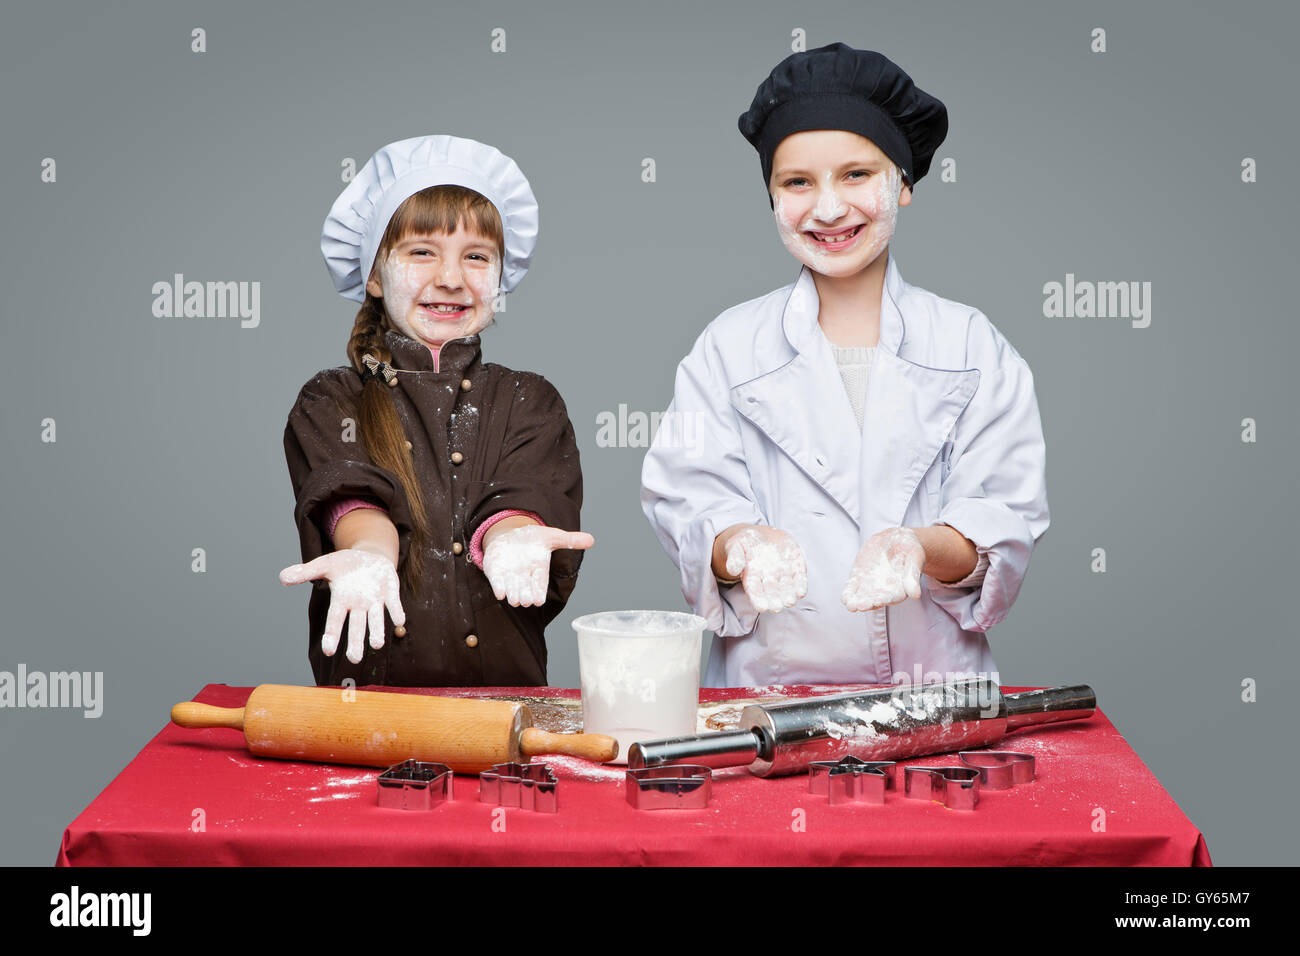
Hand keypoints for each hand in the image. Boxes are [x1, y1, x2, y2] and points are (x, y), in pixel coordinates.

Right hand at [279, 549, 404, 663]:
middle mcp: (358, 605)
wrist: (370, 557)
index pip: (334, 620)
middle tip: (354, 659)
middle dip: (356, 642)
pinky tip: (400, 620)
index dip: (332, 635)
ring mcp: (375, 601)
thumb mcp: (325, 564)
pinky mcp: (391, 593)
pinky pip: (394, 604)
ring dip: (377, 631)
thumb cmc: (345, 565)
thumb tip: (282, 577)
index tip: (328, 651)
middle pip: (356, 626)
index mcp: (341, 601)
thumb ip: (306, 572)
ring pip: (376, 620)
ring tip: (377, 645)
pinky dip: (396, 611)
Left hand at [483, 525, 594, 606]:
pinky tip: (500, 593)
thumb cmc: (533, 539)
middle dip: (526, 595)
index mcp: (539, 569)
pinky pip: (497, 583)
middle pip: (526, 589)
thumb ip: (570, 540)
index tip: (539, 601)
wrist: (510, 535)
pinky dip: (498, 588)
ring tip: (514, 600)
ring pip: (511, 589)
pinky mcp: (496, 573)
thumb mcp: (551, 536)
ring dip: (513, 594)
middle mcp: (525, 576)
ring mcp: (510, 576)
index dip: (539, 591)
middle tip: (527, 602)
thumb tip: (592, 540)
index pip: (540, 583)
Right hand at [723, 526, 807, 612]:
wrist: (763, 535)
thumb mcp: (736, 546)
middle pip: (772, 592)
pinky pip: (799, 577)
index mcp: (752, 577)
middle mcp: (769, 579)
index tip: (762, 607)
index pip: (755, 592)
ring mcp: (784, 574)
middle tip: (777, 607)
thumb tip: (732, 570)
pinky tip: (801, 592)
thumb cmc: (745, 543)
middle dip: (775, 600)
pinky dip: (801, 584)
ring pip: (787, 588)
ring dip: (789, 595)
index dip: (758, 600)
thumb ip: (734, 557)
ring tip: (790, 601)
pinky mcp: (796, 566)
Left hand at [842, 527, 923, 611]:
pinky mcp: (860, 578)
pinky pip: (853, 587)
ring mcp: (871, 585)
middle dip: (867, 603)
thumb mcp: (914, 558)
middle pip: (875, 600)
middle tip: (860, 606)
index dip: (885, 599)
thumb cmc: (909, 549)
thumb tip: (915, 594)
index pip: (892, 597)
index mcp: (901, 588)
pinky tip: (845, 597)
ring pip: (862, 596)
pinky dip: (849, 592)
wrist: (896, 540)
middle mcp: (885, 590)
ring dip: (855, 601)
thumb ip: (912, 575)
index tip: (877, 601)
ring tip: (850, 604)